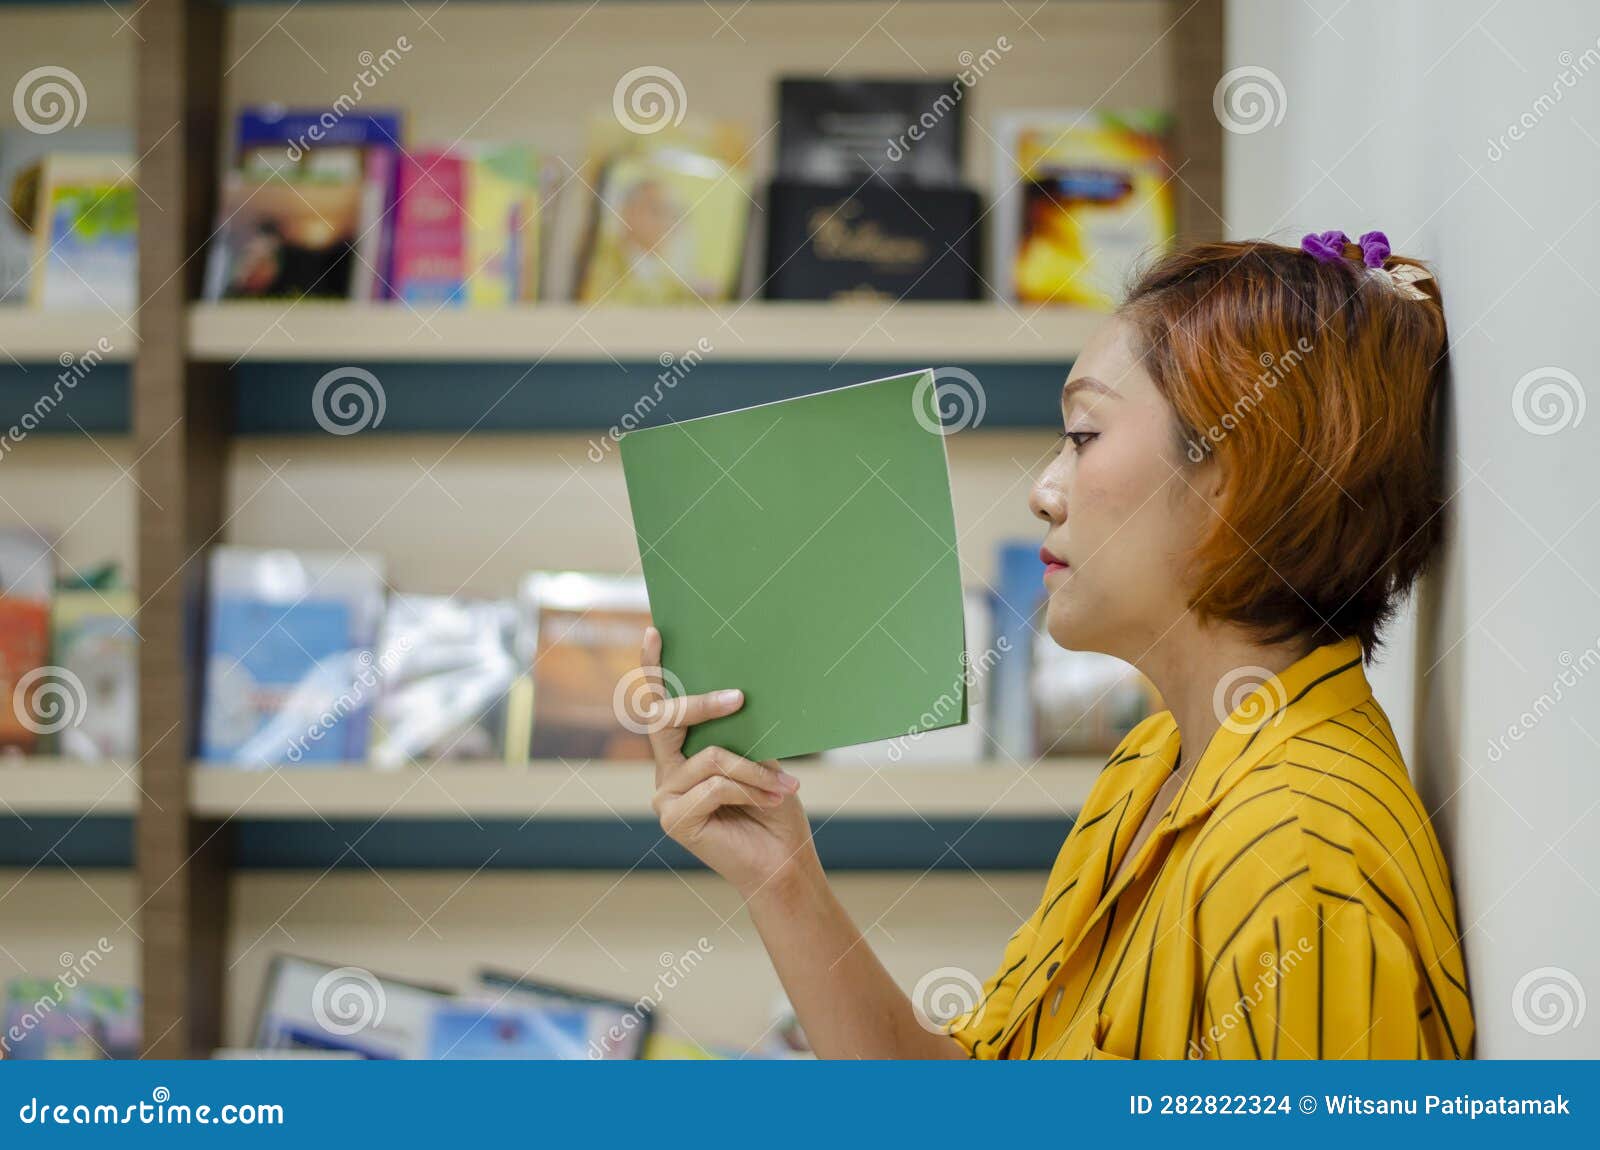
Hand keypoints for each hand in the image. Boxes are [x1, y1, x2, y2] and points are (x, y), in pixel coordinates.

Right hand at [640, 626, 818, 901]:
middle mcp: (667, 774)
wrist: (784, 863)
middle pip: (667, 720)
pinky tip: (772, 800)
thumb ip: (738, 731)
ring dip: (754, 771)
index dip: (654, 669)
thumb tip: (737, 692)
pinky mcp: (675, 820)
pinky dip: (750, 789)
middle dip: (705, 704)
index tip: (655, 630)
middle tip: (740, 697)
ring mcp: (666, 798)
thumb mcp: (760, 757)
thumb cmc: (774, 808)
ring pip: (710, 758)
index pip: (662, 706)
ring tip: (784, 788)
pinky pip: (715, 784)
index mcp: (683, 755)